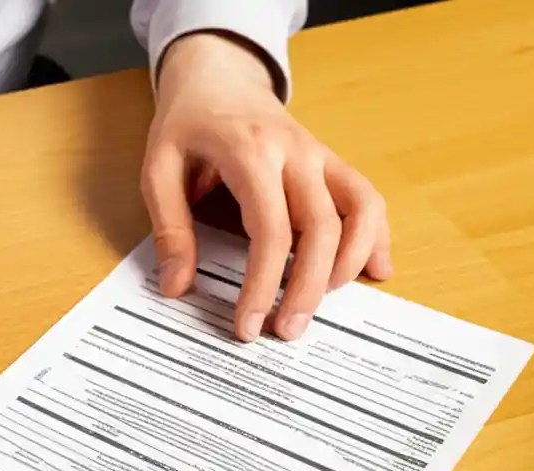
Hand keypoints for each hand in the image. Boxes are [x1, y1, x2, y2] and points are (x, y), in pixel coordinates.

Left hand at [141, 32, 391, 341]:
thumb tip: (176, 286)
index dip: (263, 285)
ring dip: (351, 263)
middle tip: (287, 331)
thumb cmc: (188, 124)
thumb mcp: (158, 168)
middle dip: (308, 289)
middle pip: (322, 229)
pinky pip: (366, 199)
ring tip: (325, 303)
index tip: (249, 325)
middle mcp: (296, 154)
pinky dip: (375, 236)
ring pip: (361, 209)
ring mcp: (320, 156)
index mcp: (251, 153)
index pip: (270, 231)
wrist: (217, 77)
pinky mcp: (331, 163)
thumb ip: (170, 228)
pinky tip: (373, 271)